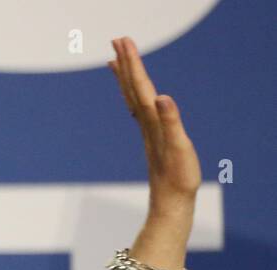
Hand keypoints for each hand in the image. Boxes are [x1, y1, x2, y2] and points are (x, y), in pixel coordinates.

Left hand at [108, 36, 200, 219]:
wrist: (170, 203)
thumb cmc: (177, 177)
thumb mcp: (178, 147)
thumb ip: (170, 122)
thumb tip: (161, 98)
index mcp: (153, 122)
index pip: (140, 87)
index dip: (132, 64)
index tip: (123, 43)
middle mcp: (146, 124)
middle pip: (132, 88)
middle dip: (126, 63)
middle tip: (117, 40)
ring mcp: (148, 131)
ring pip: (133, 98)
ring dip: (126, 77)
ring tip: (116, 60)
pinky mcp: (153, 139)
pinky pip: (140, 111)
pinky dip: (134, 97)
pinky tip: (135, 95)